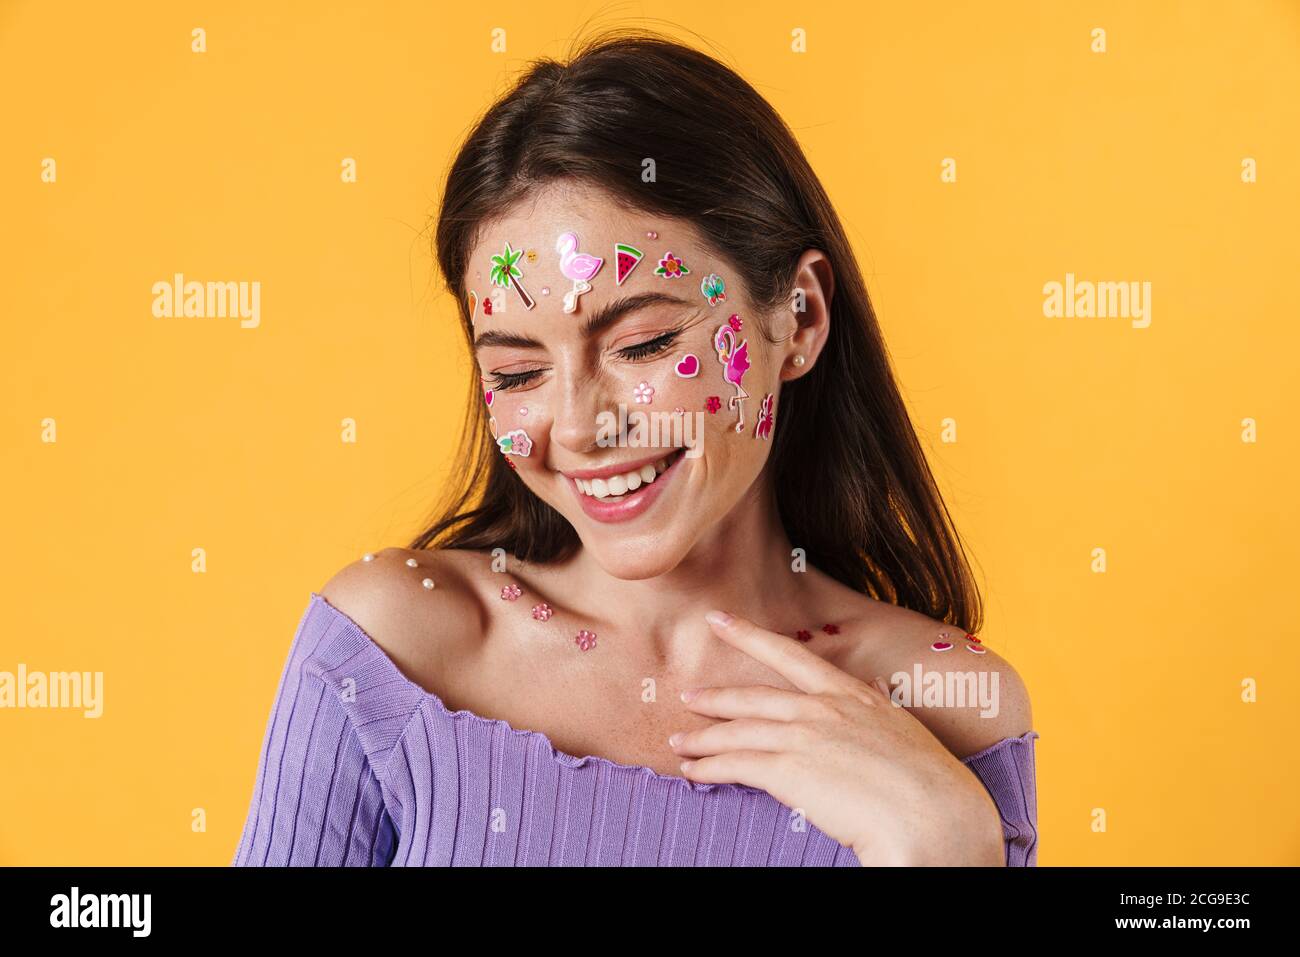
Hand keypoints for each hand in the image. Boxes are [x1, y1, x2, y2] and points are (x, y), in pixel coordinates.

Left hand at [670, 611, 1005, 865]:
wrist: (934, 816)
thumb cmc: (930, 784)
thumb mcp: (904, 730)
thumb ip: (877, 708)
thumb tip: (872, 688)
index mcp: (852, 695)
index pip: (791, 655)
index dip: (750, 636)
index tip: (719, 620)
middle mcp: (823, 708)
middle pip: (754, 696)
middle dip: (716, 697)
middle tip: (688, 696)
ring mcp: (804, 736)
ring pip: (738, 731)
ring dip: (704, 738)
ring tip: (680, 744)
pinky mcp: (789, 770)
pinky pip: (737, 764)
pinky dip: (709, 768)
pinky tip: (694, 773)